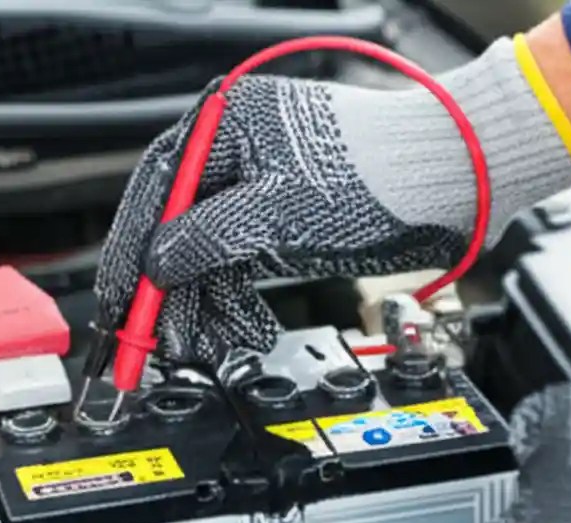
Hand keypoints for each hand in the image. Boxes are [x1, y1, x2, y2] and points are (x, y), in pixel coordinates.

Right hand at [94, 38, 570, 368]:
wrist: (452, 183)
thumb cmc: (378, 175)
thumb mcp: (277, 214)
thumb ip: (204, 240)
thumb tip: (155, 266)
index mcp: (222, 127)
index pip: (153, 192)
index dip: (129, 253)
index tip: (118, 301)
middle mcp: (231, 154)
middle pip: (174, 231)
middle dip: (170, 295)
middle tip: (158, 344)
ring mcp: (253, 190)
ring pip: (205, 258)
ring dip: (206, 309)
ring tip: (214, 346)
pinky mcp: (275, 222)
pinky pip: (236, 268)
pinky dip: (237, 304)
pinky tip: (245, 331)